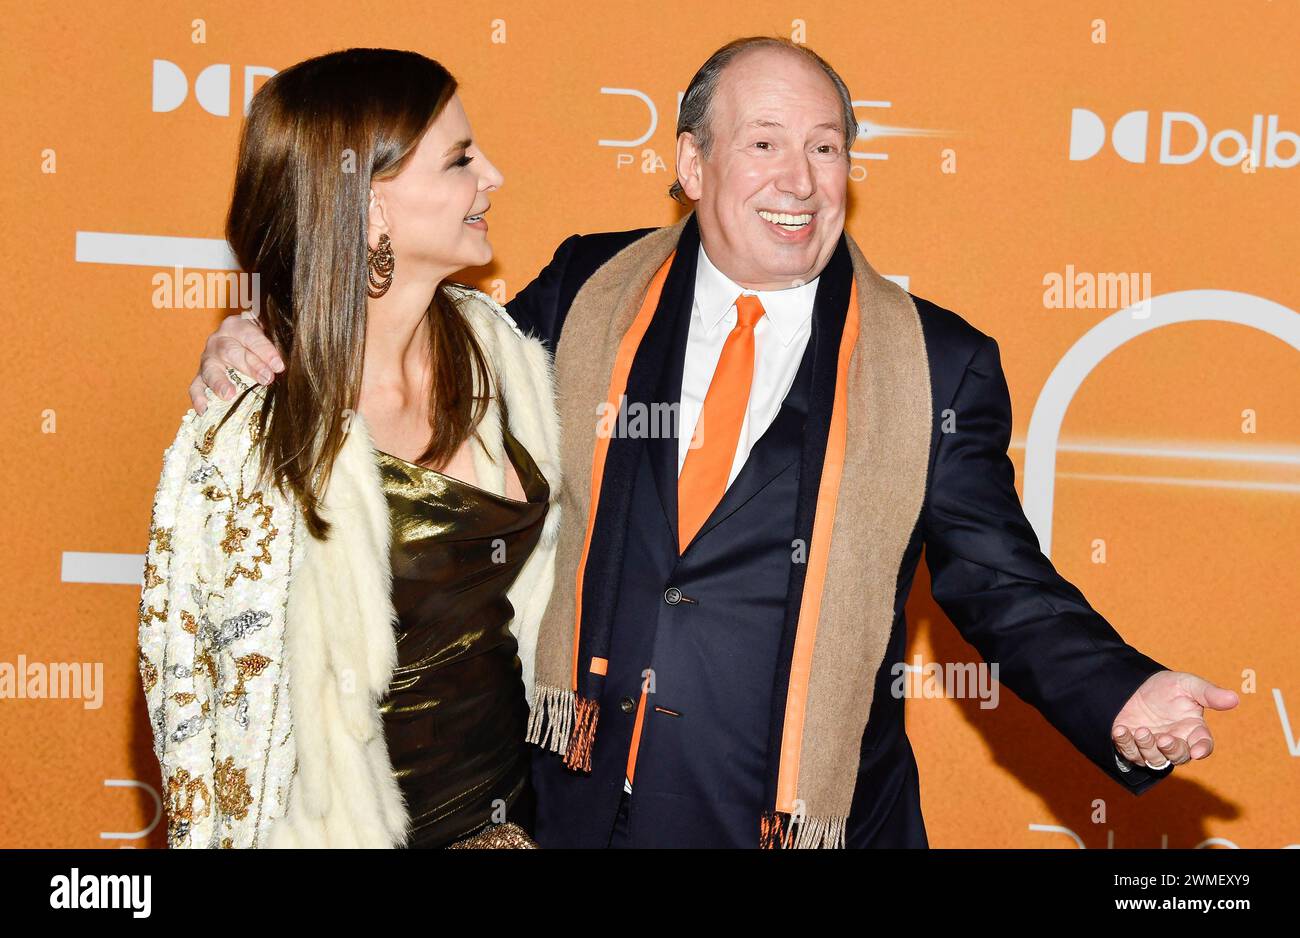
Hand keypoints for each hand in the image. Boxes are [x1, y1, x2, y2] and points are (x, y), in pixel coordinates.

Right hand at [189, 312, 283, 414]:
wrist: (243, 345)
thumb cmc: (261, 343)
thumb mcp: (270, 336)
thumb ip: (277, 344)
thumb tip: (285, 363)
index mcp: (237, 326)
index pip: (250, 336)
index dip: (265, 350)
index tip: (278, 366)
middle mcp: (219, 340)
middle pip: (231, 351)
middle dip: (250, 366)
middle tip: (266, 379)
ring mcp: (208, 358)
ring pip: (211, 368)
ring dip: (220, 382)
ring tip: (229, 395)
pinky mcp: (201, 376)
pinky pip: (196, 386)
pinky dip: (198, 397)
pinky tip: (203, 409)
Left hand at [1112, 670, 1237, 769]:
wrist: (1133, 685)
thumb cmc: (1165, 686)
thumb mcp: (1187, 684)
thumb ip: (1208, 693)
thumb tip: (1234, 699)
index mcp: (1193, 729)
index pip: (1203, 744)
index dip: (1202, 748)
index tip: (1197, 750)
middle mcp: (1175, 742)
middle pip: (1179, 757)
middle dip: (1172, 750)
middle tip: (1163, 739)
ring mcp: (1154, 747)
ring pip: (1155, 759)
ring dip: (1147, 748)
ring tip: (1141, 730)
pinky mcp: (1133, 747)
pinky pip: (1129, 754)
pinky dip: (1125, 744)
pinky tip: (1120, 730)